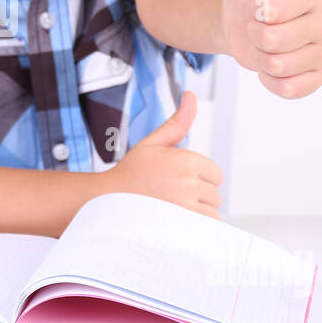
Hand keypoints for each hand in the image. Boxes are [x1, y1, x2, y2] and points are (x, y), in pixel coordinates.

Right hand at [100, 91, 222, 218]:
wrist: (106, 201)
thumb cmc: (130, 173)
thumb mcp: (153, 143)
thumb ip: (178, 122)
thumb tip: (190, 95)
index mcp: (186, 160)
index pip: (215, 174)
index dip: (198, 177)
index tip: (178, 180)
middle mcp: (188, 183)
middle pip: (214, 194)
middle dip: (198, 195)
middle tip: (170, 195)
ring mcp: (186, 207)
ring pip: (212, 212)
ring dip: (197, 213)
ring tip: (170, 208)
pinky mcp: (182, 226)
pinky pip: (206, 227)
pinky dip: (194, 227)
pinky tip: (174, 221)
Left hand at [221, 0, 321, 98]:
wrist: (238, 19)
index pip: (276, 10)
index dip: (256, 9)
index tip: (257, 0)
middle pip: (276, 41)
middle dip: (254, 34)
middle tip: (257, 22)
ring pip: (280, 66)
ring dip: (260, 57)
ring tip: (263, 41)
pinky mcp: (316, 76)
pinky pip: (292, 90)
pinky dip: (272, 82)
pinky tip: (272, 64)